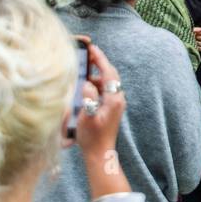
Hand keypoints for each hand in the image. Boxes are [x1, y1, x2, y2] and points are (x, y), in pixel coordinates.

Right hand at [71, 44, 126, 159]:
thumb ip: (88, 97)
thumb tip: (88, 83)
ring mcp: (116, 103)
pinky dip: (96, 84)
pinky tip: (85, 85)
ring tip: (83, 69)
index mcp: (114, 99)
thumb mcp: (87, 116)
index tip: (92, 48)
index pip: (108, 73)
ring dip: (96, 74)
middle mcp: (118, 99)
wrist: (100, 153)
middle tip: (87, 53)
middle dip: (99, 63)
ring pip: (107, 82)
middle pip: (110, 75)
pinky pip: (105, 90)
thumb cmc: (92, 137)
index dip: (100, 59)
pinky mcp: (111, 108)